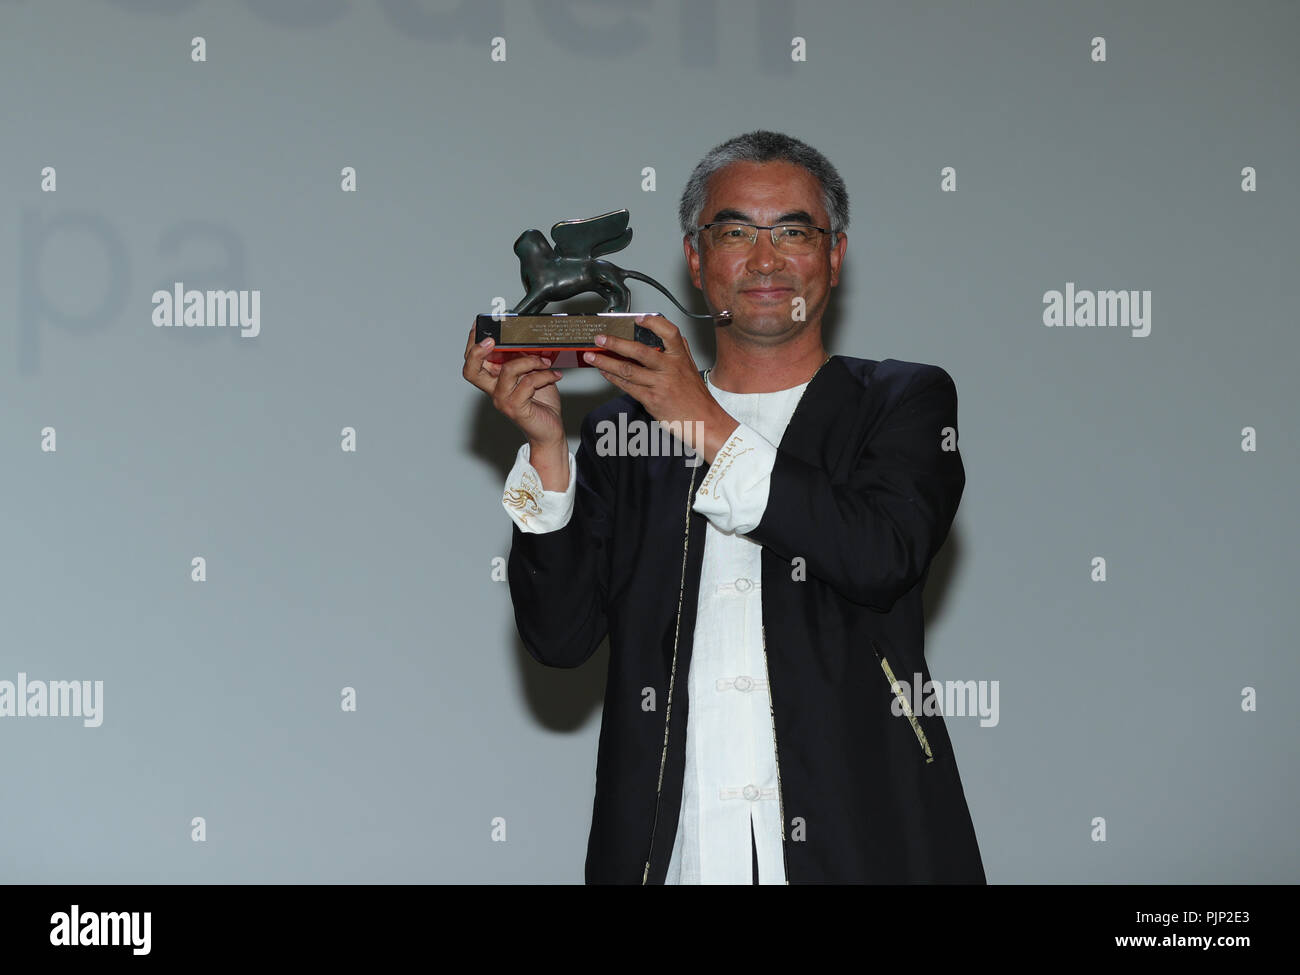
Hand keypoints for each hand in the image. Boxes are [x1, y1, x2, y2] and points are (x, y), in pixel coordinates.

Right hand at [462, 323, 563, 448]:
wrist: (549, 430)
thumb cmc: (541, 404)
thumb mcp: (531, 374)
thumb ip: (524, 359)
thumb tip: (528, 339)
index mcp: (494, 380)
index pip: (472, 362)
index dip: (472, 343)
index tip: (478, 326)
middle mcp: (494, 391)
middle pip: (471, 370)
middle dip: (478, 350)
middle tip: (492, 340)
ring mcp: (503, 400)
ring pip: (508, 370)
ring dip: (530, 361)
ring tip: (545, 363)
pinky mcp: (516, 408)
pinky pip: (528, 383)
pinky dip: (544, 375)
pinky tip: (554, 375)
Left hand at [581, 315, 738, 463]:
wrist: (704, 421)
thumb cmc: (696, 397)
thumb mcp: (692, 368)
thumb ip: (680, 351)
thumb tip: (671, 336)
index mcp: (681, 357)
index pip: (668, 332)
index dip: (653, 322)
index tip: (637, 318)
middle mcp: (670, 369)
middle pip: (639, 351)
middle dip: (616, 342)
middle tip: (600, 338)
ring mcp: (660, 385)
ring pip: (628, 370)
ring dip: (606, 362)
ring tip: (593, 356)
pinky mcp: (652, 400)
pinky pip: (628, 386)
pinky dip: (614, 378)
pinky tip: (605, 372)